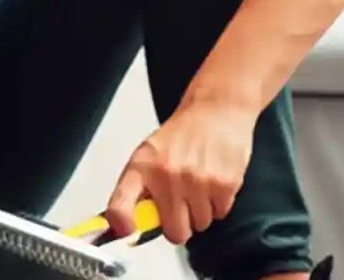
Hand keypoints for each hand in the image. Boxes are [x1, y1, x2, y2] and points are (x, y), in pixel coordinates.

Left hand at [105, 98, 256, 244]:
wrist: (216, 111)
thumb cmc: (182, 134)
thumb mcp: (149, 154)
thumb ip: (139, 188)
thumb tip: (131, 222)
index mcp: (141, 168)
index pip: (120, 206)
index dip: (123, 224)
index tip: (128, 230)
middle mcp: (166, 176)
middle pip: (174, 232)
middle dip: (179, 225)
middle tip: (180, 206)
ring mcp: (195, 182)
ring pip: (199, 225)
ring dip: (200, 212)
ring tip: (198, 186)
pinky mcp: (223, 185)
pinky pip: (220, 214)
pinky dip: (218, 204)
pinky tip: (213, 182)